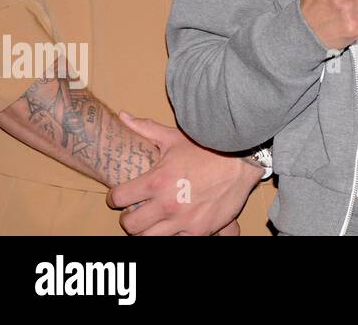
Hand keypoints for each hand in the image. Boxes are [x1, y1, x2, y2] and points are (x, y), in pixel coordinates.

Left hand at [106, 113, 262, 235]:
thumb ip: (146, 129)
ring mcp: (182, 221)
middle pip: (129, 226)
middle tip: (136, 211)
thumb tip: (123, 116)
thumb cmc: (208, 148)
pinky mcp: (199, 231)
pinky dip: (172, 235)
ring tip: (153, 221)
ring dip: (147, 230)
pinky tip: (175, 225)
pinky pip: (174, 242)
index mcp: (156, 181)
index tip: (120, 197)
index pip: (118, 199)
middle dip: (129, 219)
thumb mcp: (175, 137)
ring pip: (148, 238)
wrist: (243, 161)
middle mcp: (166, 204)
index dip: (115, 198)